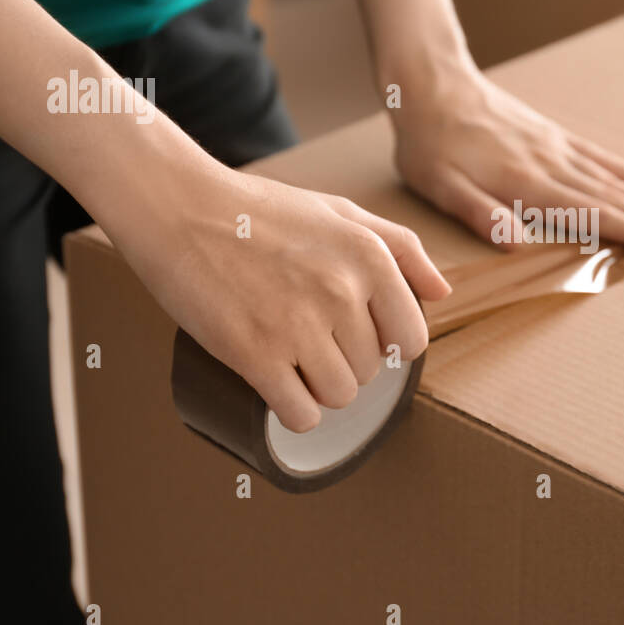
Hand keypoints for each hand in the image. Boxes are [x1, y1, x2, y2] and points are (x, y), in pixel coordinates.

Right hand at [103, 164, 450, 432]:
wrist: (180, 209)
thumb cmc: (261, 212)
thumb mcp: (341, 212)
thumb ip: (402, 247)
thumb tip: (443, 293)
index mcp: (370, 258)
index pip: (411, 339)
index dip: (387, 344)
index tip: (359, 335)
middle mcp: (342, 293)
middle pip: (372, 370)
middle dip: (346, 362)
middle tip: (310, 337)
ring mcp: (298, 325)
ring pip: (340, 396)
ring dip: (320, 390)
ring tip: (294, 361)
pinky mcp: (254, 353)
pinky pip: (299, 414)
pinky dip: (293, 412)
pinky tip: (279, 390)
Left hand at [389, 68, 623, 248]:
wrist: (433, 84)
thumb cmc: (430, 144)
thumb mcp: (441, 185)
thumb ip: (478, 213)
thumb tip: (514, 243)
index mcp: (526, 183)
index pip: (590, 213)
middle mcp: (551, 165)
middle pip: (613, 197)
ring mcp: (557, 148)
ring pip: (614, 179)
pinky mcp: (554, 137)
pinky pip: (600, 158)